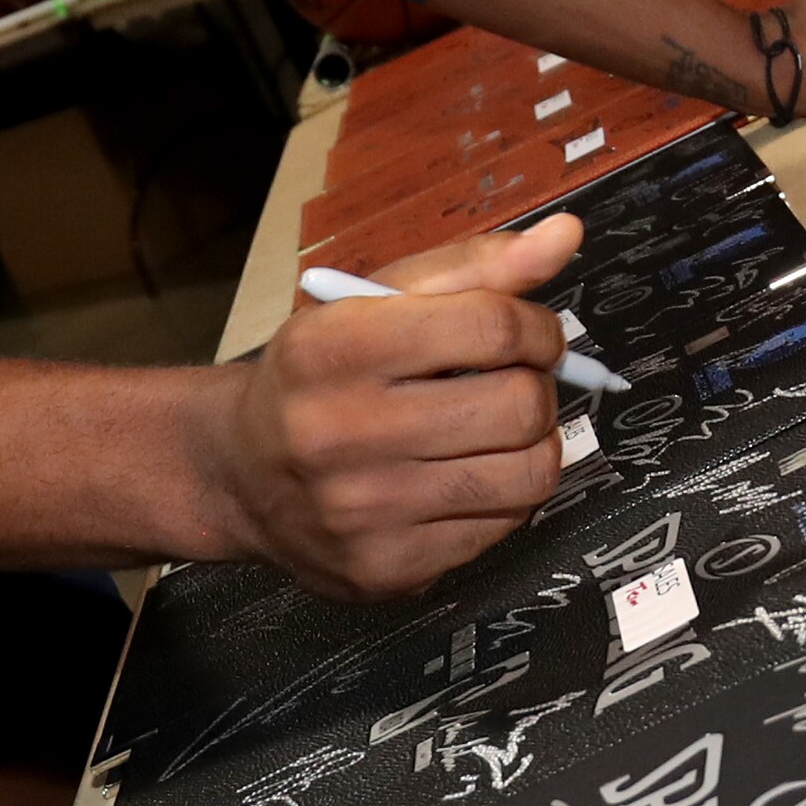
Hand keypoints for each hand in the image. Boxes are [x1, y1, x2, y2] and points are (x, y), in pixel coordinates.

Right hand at [191, 217, 578, 597]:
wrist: (239, 476)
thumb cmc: (320, 376)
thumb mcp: (374, 301)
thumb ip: (472, 267)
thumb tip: (566, 236)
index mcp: (332, 348)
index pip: (492, 327)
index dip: (537, 328)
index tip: (533, 335)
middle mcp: (339, 433)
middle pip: (519, 405)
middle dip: (536, 386)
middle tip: (513, 382)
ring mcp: (363, 511)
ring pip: (528, 475)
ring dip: (535, 443)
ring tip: (500, 428)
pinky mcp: (387, 569)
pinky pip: (503, 527)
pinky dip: (503, 495)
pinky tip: (465, 475)